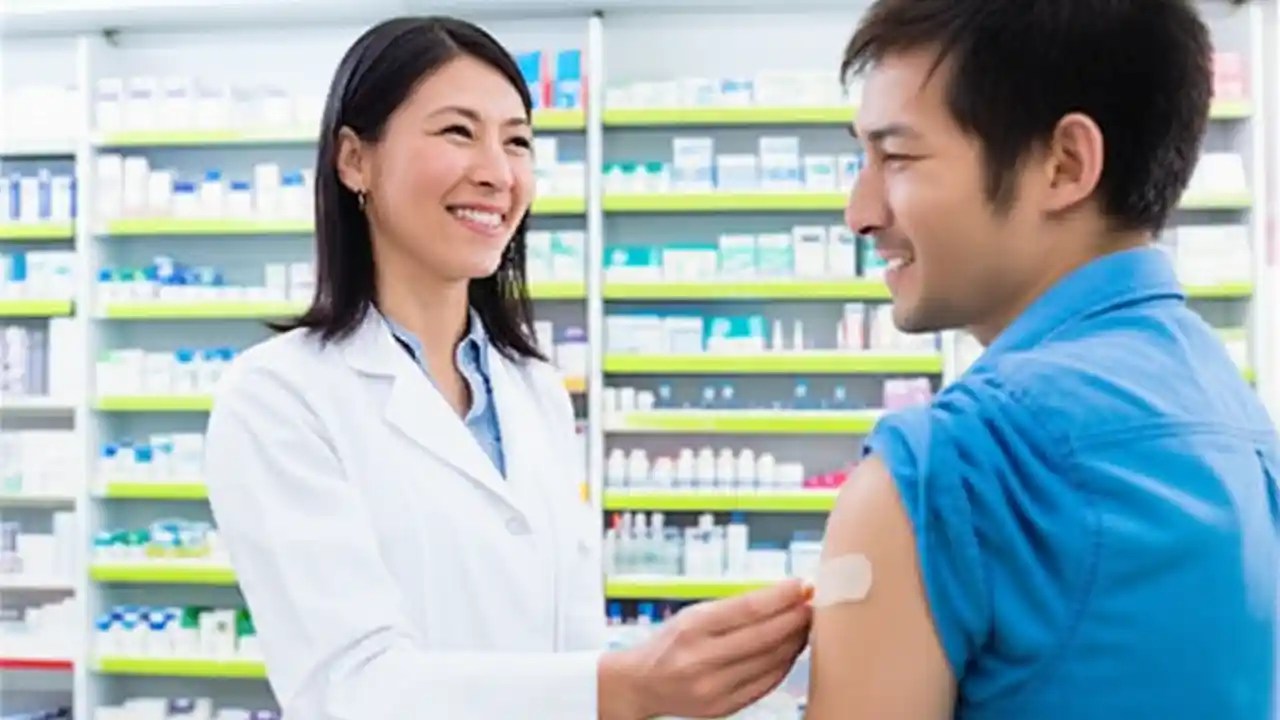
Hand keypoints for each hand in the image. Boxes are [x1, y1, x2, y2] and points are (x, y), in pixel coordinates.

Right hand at [599, 579, 812, 719]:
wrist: (642, 684)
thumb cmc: (673, 641)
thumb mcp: (694, 614)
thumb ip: (735, 608)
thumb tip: (784, 596)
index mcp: (694, 628)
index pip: (749, 609)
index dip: (781, 596)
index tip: (803, 585)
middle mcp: (702, 659)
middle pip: (765, 637)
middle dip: (796, 618)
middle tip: (813, 604)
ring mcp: (714, 688)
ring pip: (771, 662)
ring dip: (795, 640)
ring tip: (805, 624)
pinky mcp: (724, 707)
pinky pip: (766, 683)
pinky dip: (784, 664)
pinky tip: (790, 649)